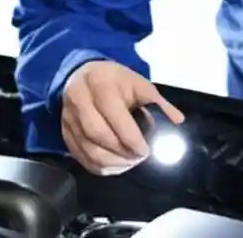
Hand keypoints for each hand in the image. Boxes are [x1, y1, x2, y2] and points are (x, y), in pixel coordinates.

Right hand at [60, 60, 184, 174]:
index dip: (131, 137)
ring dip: (113, 162)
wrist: (82, 75)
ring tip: (130, 161)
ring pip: (89, 149)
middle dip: (122, 152)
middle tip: (140, 157)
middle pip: (98, 134)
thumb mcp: (139, 84)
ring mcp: (68, 118)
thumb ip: (157, 103)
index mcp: (99, 83)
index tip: (146, 150)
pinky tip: (117, 164)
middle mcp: (78, 100)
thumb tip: (177, 122)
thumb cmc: (115, 81)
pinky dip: (101, 167)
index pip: (113, 115)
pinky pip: (82, 157)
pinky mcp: (65, 133)